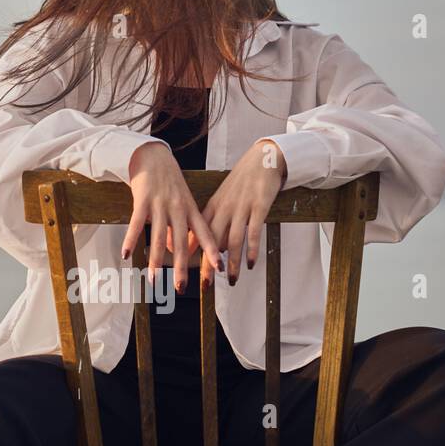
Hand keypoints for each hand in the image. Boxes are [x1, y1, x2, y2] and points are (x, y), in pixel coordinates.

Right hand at [125, 142, 223, 291]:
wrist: (154, 156)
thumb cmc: (169, 183)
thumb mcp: (181, 203)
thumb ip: (179, 227)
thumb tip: (173, 251)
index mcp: (191, 209)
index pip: (205, 233)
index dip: (212, 251)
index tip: (218, 268)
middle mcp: (178, 208)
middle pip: (181, 243)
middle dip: (181, 268)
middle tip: (181, 288)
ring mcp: (161, 204)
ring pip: (158, 237)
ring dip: (155, 261)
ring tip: (154, 280)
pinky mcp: (143, 200)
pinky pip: (137, 224)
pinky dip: (131, 240)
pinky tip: (127, 255)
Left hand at [200, 140, 286, 285]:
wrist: (262, 159)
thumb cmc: (241, 182)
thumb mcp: (222, 199)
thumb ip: (212, 221)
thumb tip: (200, 245)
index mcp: (212, 207)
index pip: (197, 234)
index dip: (190, 253)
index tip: (182, 271)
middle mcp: (224, 209)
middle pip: (211, 241)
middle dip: (206, 265)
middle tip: (203, 286)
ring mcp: (241, 208)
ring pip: (232, 240)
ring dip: (230, 263)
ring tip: (230, 281)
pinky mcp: (258, 206)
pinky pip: (253, 232)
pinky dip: (251, 249)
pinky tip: (250, 264)